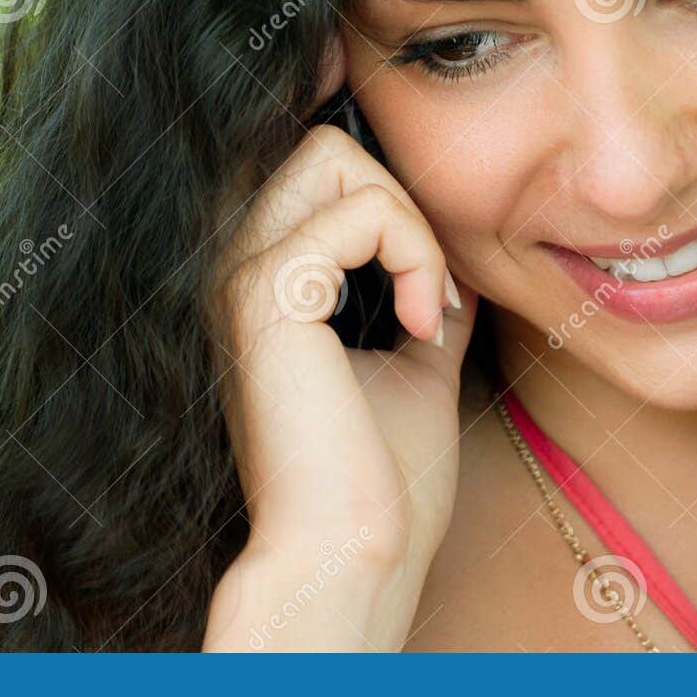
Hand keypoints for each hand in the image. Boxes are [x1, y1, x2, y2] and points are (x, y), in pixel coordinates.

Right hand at [203, 45, 475, 649]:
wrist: (354, 554)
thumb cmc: (381, 477)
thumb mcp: (415, 358)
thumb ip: (419, 288)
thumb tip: (459, 242)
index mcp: (264, 282)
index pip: (304, 164)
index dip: (356, 144)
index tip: (424, 215)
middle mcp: (237, 268)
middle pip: (320, 143)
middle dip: (397, 196)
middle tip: (429, 288)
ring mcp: (241, 275)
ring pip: (333, 156)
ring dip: (408, 224)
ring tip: (425, 307)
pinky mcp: (267, 294)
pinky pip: (359, 212)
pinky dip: (413, 254)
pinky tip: (420, 324)